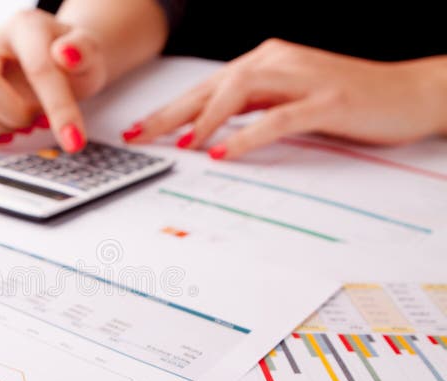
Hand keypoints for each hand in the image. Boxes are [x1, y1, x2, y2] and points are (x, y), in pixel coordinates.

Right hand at [0, 9, 107, 151]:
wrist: (59, 62)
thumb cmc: (72, 61)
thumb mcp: (90, 55)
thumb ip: (84, 52)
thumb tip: (67, 54)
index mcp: (24, 26)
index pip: (37, 68)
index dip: (58, 108)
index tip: (74, 141)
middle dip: (10, 113)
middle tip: (36, 119)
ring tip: (21, 122)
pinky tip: (1, 132)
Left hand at [122, 39, 446, 159]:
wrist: (410, 93)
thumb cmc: (348, 101)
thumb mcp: (289, 101)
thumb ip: (253, 108)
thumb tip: (208, 133)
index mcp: (266, 63)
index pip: (207, 86)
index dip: (169, 108)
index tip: (138, 129)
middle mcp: (278, 62)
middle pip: (212, 87)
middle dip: (169, 114)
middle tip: (137, 137)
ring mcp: (303, 78)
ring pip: (240, 92)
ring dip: (204, 121)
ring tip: (177, 145)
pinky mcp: (327, 100)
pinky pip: (278, 117)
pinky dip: (247, 134)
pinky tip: (223, 151)